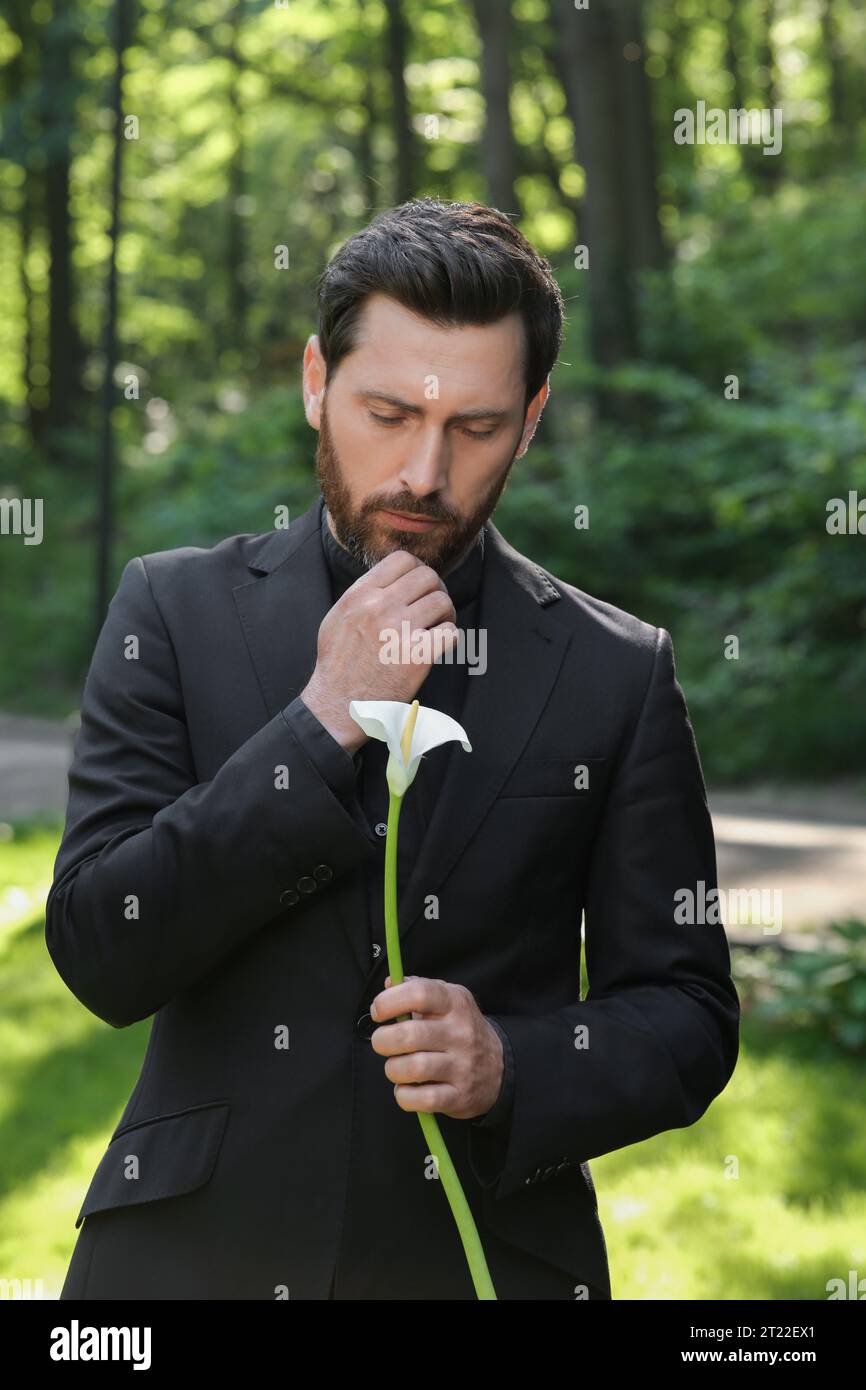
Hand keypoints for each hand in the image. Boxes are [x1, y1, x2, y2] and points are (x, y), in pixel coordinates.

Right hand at [300, 550, 459, 753]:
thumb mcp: (339, 616)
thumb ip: (364, 594)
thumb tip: (392, 578)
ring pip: (442, 601)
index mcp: (360, 594)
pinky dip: (449, 638)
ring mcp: (399, 631)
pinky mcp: (417, 656)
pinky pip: (450, 633)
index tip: (419, 587)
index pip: (402, 559)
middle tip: (434, 608)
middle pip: (428, 576)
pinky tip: (438, 646)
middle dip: (437, 589)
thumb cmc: (338, 664)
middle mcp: (380, 607)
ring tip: (438, 627)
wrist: (338, 704)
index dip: (418, 570)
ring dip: (446, 614)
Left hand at [369, 975, 504, 1119]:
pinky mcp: (460, 1096)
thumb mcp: (446, 1001)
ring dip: (393, 1069)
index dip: (389, 1001)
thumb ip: (416, 988)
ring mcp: (463, 1066)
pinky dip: (404, 1096)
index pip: (419, 993)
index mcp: (455, 1003)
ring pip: (412, 1068)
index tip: (378, 1011)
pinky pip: (422, 1099)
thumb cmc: (459, 1030)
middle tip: (382, 1042)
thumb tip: (389, 982)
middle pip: (409, 1035)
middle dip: (383, 1040)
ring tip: (396, 1067)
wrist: (498, 1066)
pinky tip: (406, 1088)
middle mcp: (461, 1033)